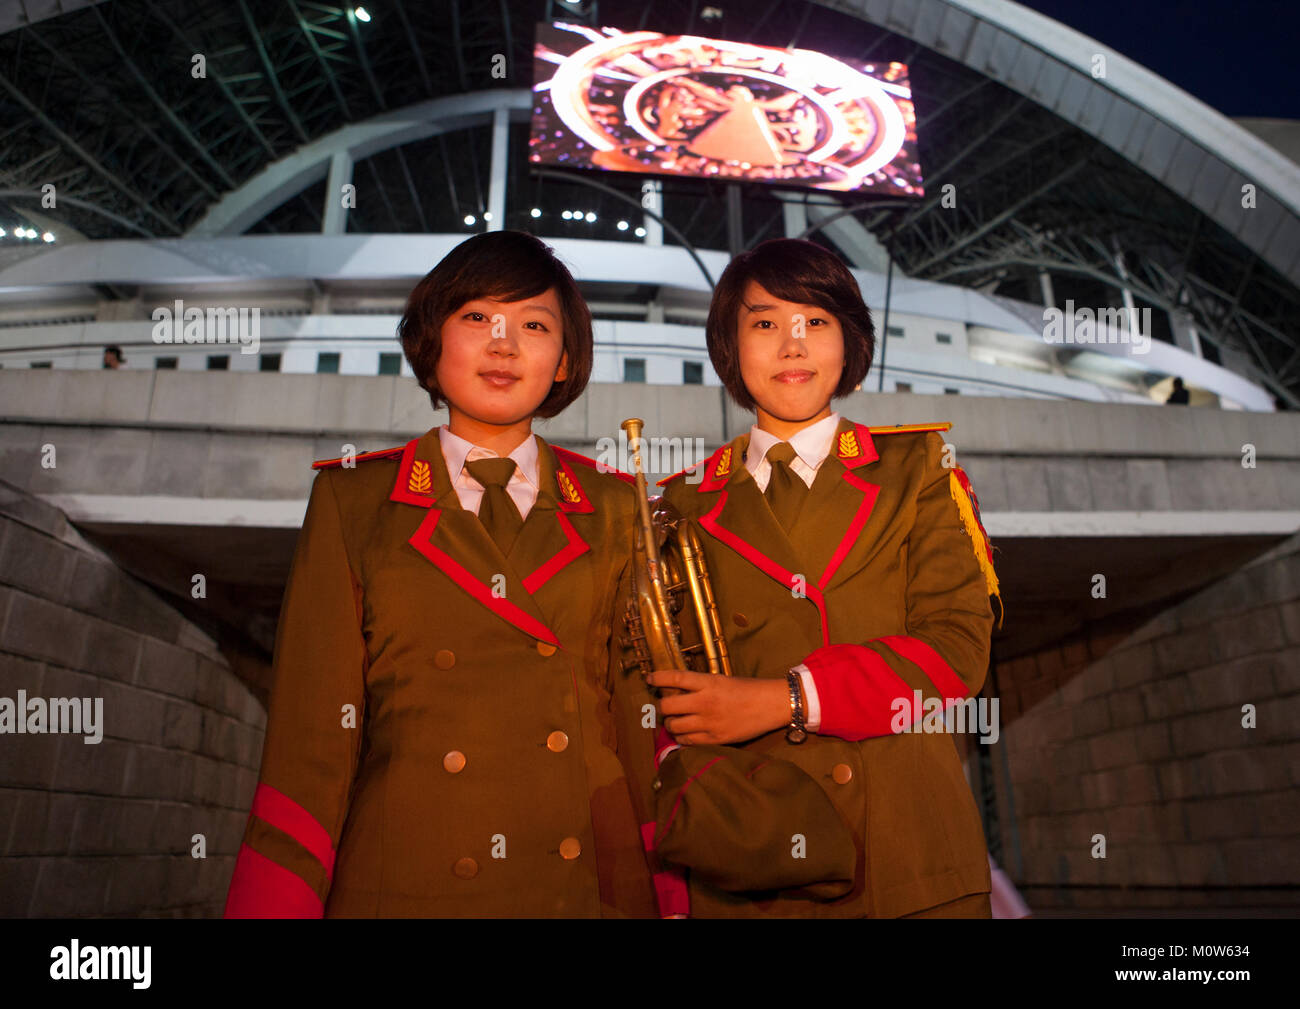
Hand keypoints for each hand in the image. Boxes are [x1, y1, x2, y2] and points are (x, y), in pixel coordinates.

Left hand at [647, 670, 790, 745]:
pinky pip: (687, 741)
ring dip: (670, 724)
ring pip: (674, 726)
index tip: (650, 679)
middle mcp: (706, 703)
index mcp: (709, 683)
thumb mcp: (722, 680)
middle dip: (663, 706)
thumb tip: (676, 690)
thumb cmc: (748, 689)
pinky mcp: (715, 739)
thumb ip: (700, 685)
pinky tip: (685, 733)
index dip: (658, 678)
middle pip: (668, 706)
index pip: (675, 678)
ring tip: (675, 721)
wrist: (770, 705)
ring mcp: (709, 723)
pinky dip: (682, 738)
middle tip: (666, 706)